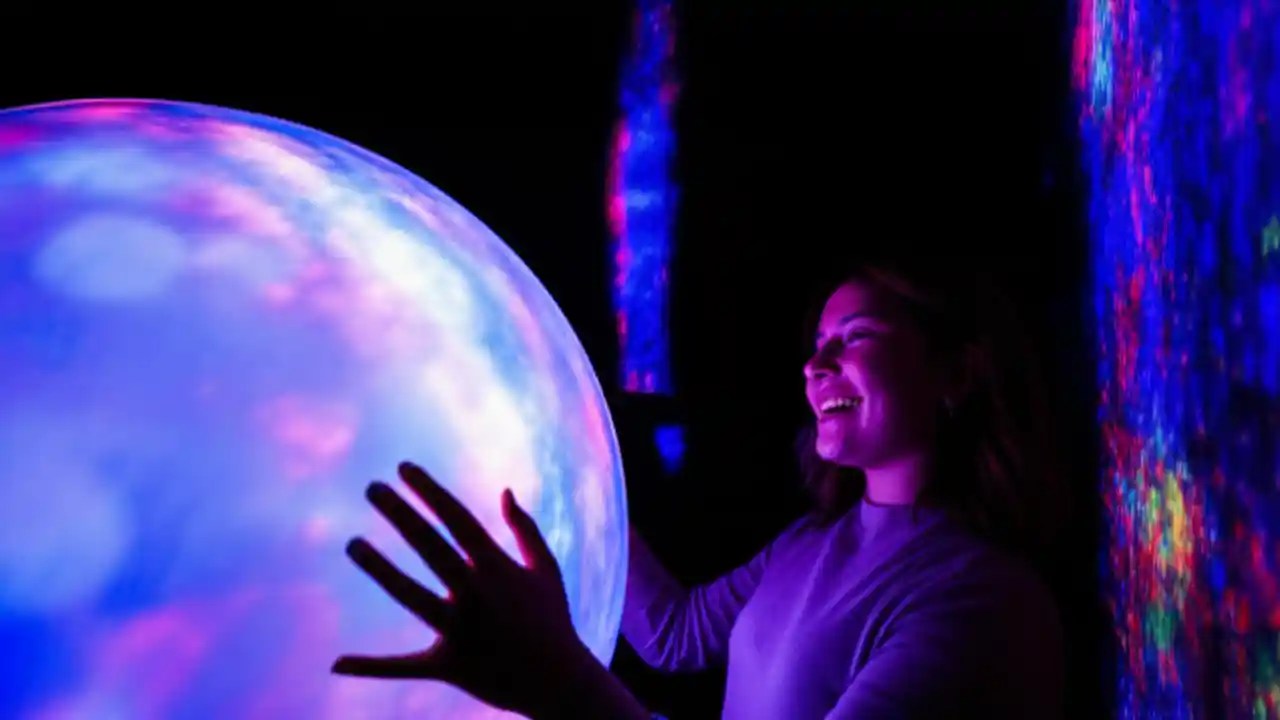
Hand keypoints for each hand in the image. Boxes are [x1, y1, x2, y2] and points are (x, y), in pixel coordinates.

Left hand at [331, 461, 591, 717]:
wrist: (561, 682)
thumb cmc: (553, 619)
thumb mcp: (546, 570)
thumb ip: (526, 529)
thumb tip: (504, 492)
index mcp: (498, 568)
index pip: (457, 519)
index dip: (430, 491)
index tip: (404, 468)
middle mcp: (476, 595)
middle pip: (431, 547)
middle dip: (400, 514)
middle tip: (371, 487)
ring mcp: (460, 631)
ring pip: (411, 596)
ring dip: (380, 569)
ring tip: (352, 543)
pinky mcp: (449, 666)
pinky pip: (404, 665)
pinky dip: (370, 667)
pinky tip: (337, 663)